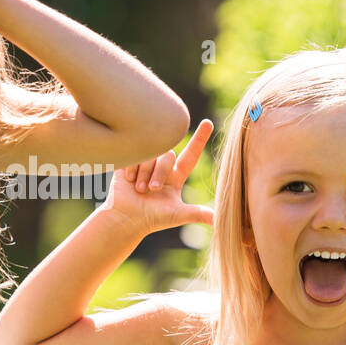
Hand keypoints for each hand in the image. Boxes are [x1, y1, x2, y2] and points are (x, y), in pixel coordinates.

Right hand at [99, 120, 214, 236]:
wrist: (125, 219)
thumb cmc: (151, 219)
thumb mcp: (177, 215)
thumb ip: (198, 214)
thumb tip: (220, 221)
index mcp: (176, 177)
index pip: (191, 154)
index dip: (200, 139)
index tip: (208, 123)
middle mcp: (162, 168)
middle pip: (168, 156)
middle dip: (159, 173)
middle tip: (152, 190)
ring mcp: (145, 165)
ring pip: (151, 156)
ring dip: (145, 174)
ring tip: (138, 190)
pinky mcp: (130, 162)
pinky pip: (135, 155)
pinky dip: (132, 170)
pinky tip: (128, 182)